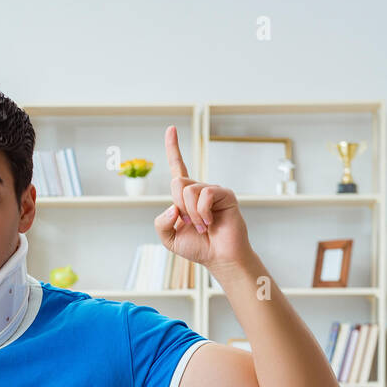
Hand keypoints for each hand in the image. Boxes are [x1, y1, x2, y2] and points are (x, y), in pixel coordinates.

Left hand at [153, 124, 249, 270]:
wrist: (219, 258)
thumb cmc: (198, 248)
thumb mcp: (169, 238)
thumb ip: (161, 223)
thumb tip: (172, 207)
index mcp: (185, 197)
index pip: (178, 167)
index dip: (173, 148)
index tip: (171, 129)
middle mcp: (199, 190)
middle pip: (177, 182)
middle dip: (180, 206)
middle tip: (192, 223)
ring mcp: (213, 191)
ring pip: (189, 190)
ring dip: (192, 214)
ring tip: (203, 227)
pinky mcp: (225, 195)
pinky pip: (205, 194)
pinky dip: (203, 212)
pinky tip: (210, 223)